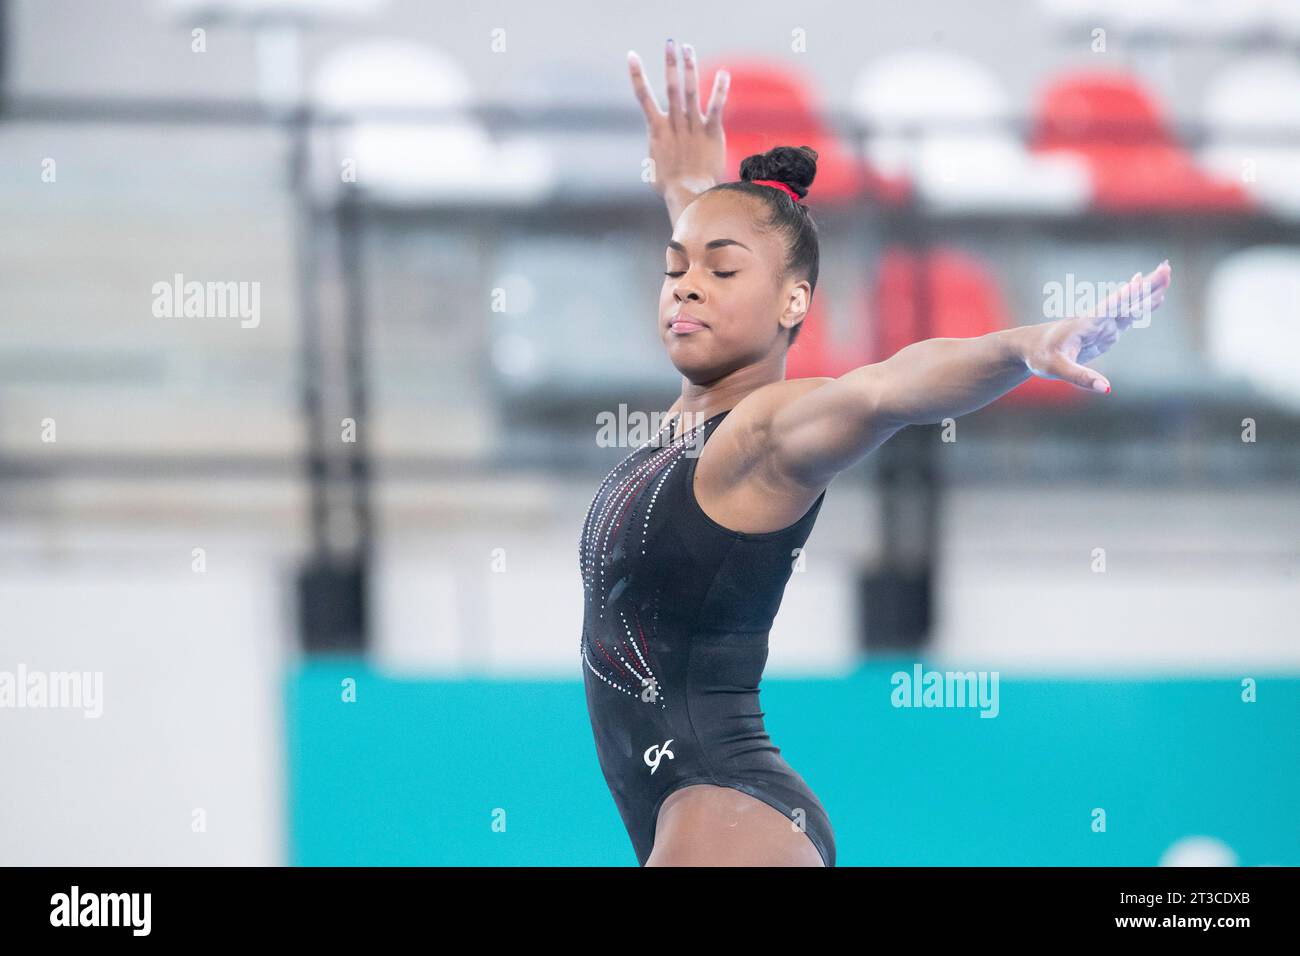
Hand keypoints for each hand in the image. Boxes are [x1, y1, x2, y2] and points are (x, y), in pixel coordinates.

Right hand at [627, 39, 728, 199]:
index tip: (631, 56)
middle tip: (670, 42)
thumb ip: (657, 153)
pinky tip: (724, 74)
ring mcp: (693, 127)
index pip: (643, 97)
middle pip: (670, 87)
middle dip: (670, 63)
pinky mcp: (711, 133)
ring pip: (690, 92)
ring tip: (688, 48)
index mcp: (657, 130)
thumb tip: (657, 153)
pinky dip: (719, 90)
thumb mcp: (656, 169)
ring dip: (689, 68)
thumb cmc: (670, 187)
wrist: (689, 196)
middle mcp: (674, 124)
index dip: (636, 75)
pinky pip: (715, 108)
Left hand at [1025, 260, 1172, 392]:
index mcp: (1086, 323)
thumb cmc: (1039, 356)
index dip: (1127, 295)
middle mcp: (1096, 320)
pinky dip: (1142, 307)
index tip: (1144, 279)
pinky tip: (1155, 300)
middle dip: (1146, 286)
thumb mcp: (1056, 369)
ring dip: (1147, 292)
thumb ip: (1081, 378)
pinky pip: (1127, 317)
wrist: (1028, 348)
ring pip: (1129, 306)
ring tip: (1167, 276)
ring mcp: (1102, 325)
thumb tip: (1106, 388)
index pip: (1111, 306)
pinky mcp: (1104, 332)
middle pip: (1125, 300)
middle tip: (1166, 267)